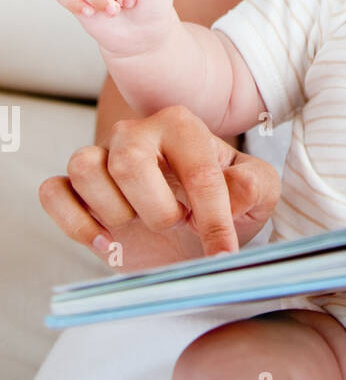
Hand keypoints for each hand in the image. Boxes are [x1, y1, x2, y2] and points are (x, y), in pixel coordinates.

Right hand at [39, 105, 280, 270]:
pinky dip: (75, 222)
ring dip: (115, 211)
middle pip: (127, 161)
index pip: (196, 169)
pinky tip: (106, 241)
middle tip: (177, 225)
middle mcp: (137, 133)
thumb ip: (256, 186)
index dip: (213, 217)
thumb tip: (234, 192)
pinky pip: (53, 192)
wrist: (194, 229)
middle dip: (157, 210)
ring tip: (139, 225)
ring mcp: (102, 158)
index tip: (223, 253)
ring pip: (83, 168)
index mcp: (184, 126)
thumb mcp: (258, 192)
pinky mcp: (76, 190)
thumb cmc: (226, 202)